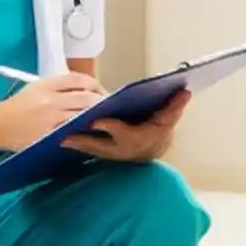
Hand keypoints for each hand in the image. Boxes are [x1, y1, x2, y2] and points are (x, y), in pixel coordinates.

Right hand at [0, 72, 106, 151]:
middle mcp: (51, 99)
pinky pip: (71, 131)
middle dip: (101, 103)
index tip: (100, 91)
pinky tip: (88, 131)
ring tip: (104, 119)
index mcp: (47, 84)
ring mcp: (50, 118)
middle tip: (109, 108)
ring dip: (95, 117)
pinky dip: (82, 130)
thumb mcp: (37, 88)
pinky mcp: (49, 134)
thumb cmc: (19, 105)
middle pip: (85, 98)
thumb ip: (59, 86)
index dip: (94, 85)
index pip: (79, 80)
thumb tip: (85, 88)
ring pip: (81, 115)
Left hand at [61, 89, 190, 160]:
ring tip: (59, 137)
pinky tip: (63, 137)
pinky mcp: (103, 152)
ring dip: (76, 145)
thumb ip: (175, 107)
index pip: (124, 133)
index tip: (97, 121)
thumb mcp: (169, 119)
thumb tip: (186, 91)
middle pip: (101, 146)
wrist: (152, 150)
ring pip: (92, 150)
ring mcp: (112, 153)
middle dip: (85, 142)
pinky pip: (88, 149)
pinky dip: (77, 144)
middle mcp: (123, 149)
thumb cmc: (158, 132)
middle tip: (66, 137)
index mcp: (138, 137)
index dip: (111, 127)